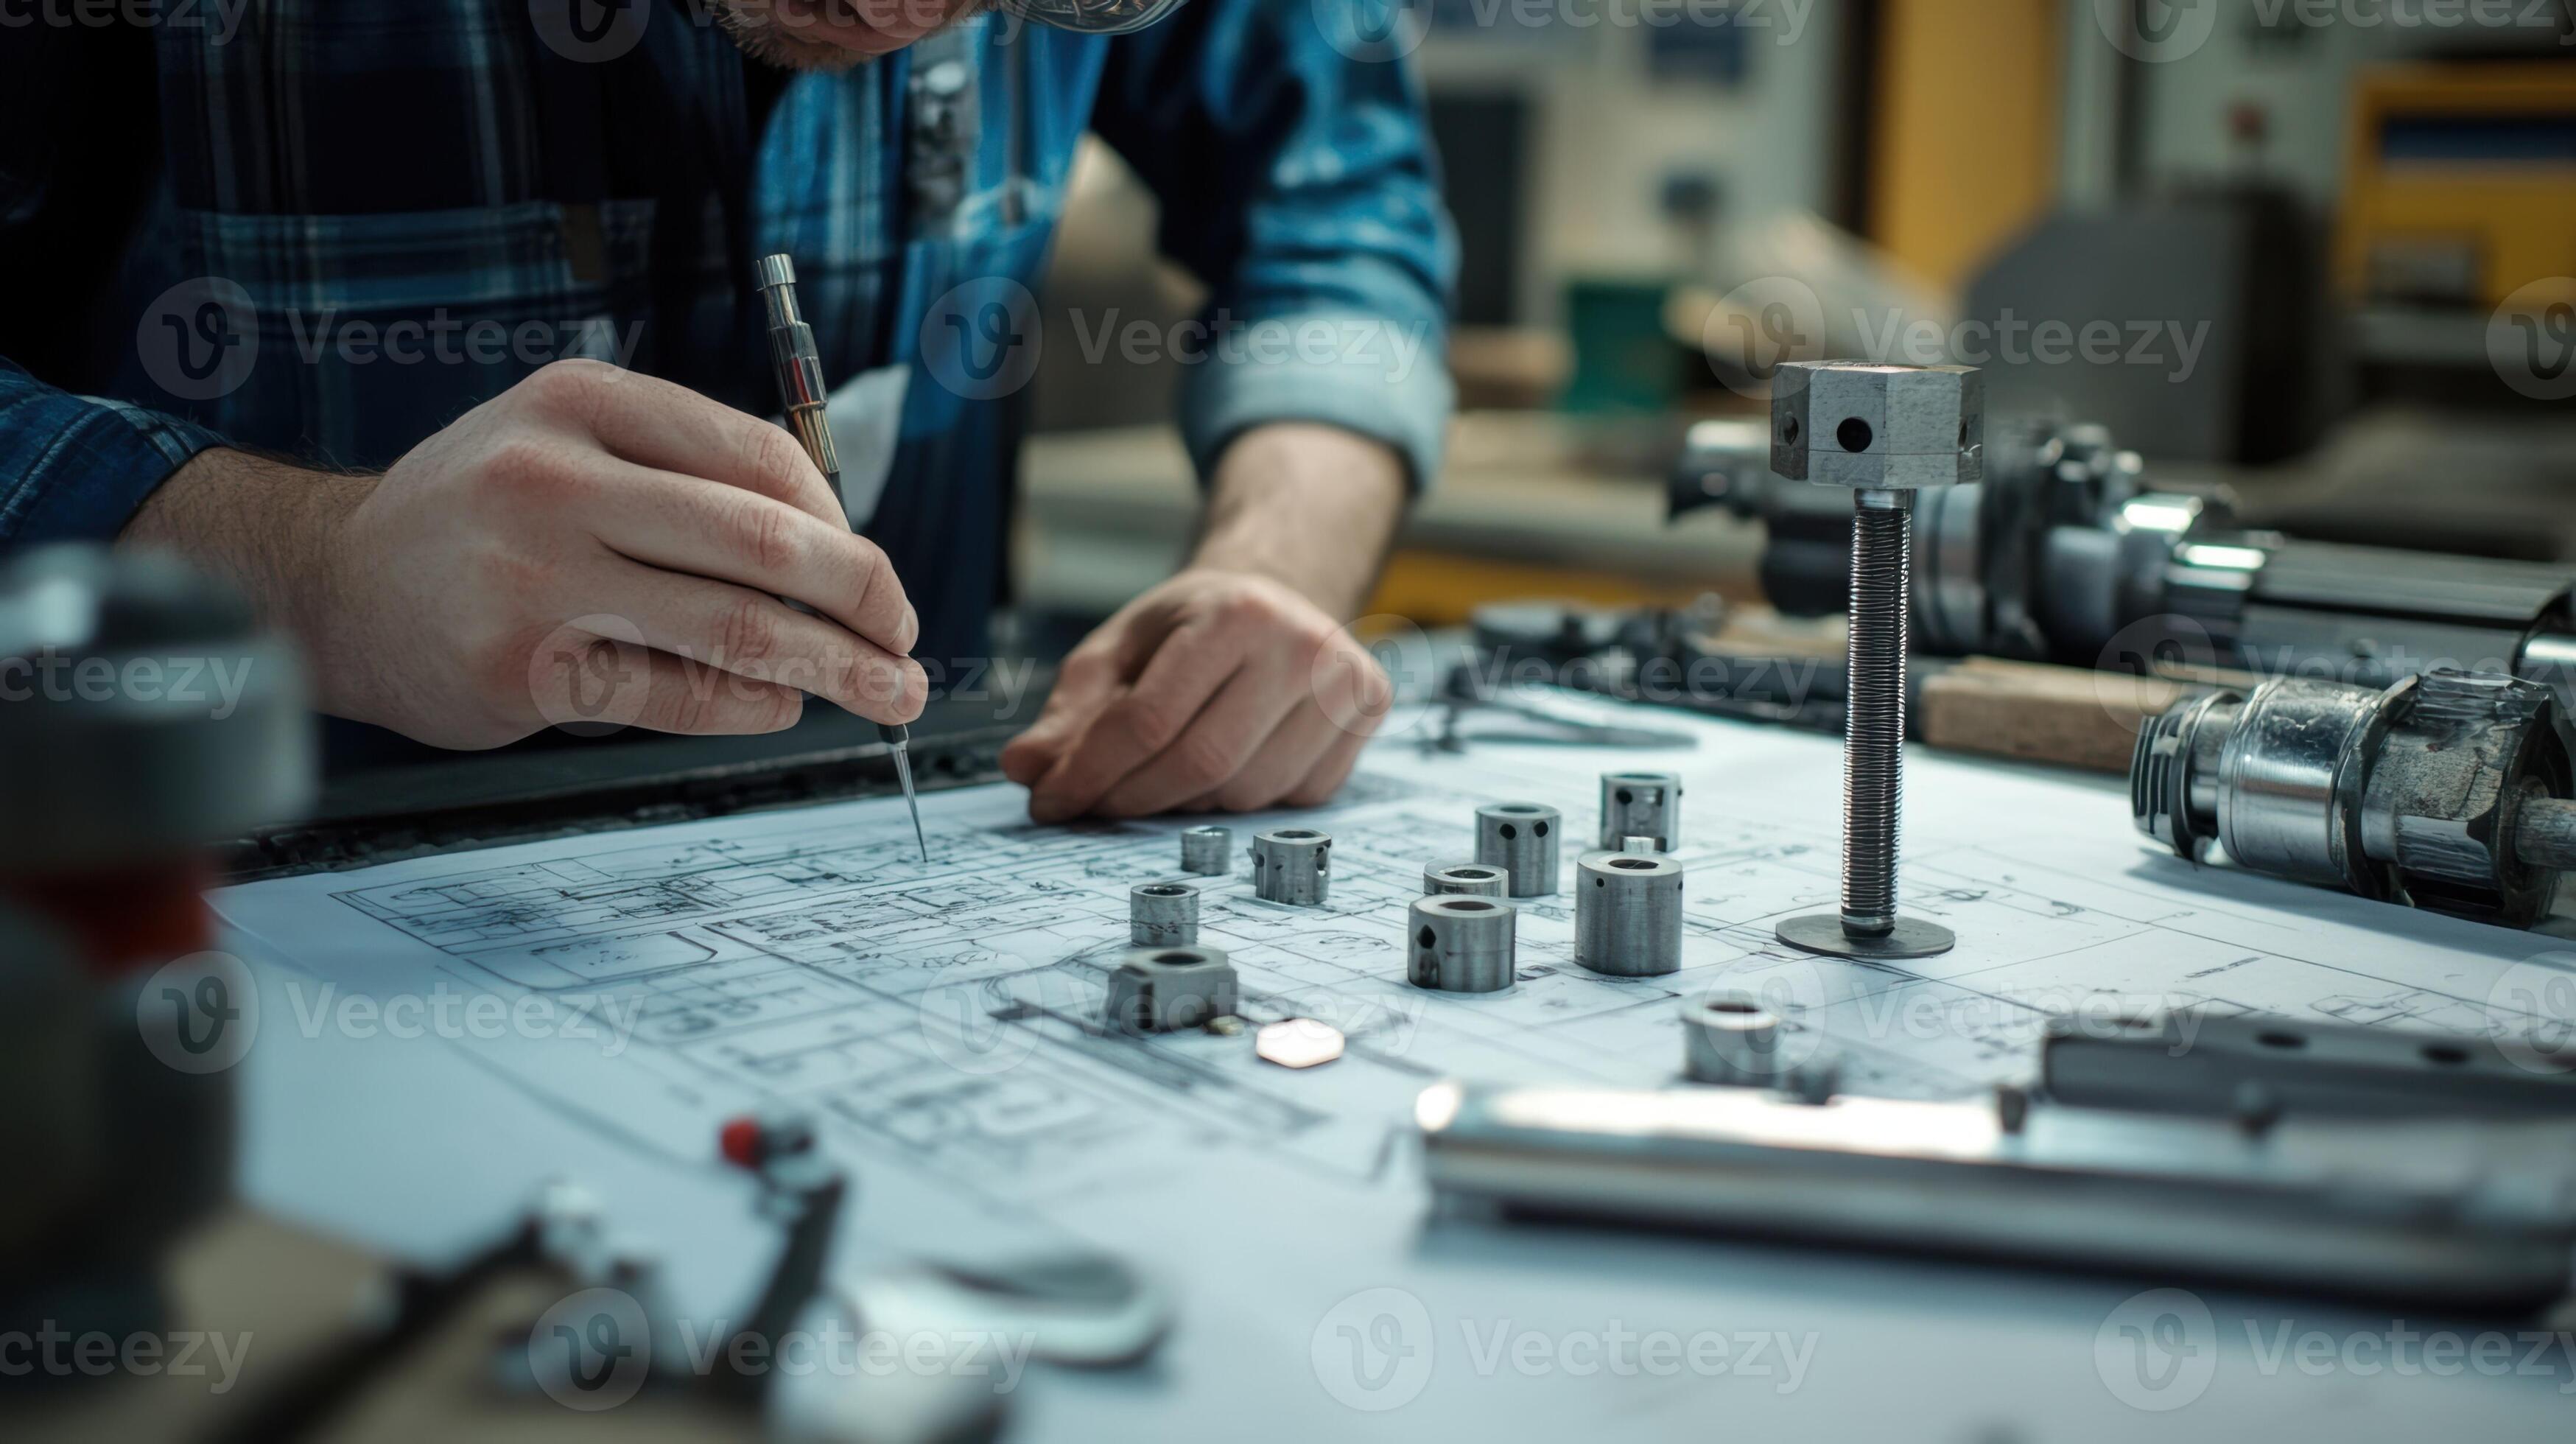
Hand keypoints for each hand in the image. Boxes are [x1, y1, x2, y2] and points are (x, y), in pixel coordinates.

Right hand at [126, 360, 924, 748]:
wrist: (334, 586)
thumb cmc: (478, 517)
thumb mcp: (565, 440)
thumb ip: (683, 472)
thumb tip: (838, 547)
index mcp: (582, 401)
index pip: (762, 457)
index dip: (844, 522)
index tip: (873, 573)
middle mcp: (558, 479)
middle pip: (767, 541)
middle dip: (865, 597)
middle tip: (909, 638)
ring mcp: (538, 577)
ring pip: (738, 625)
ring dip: (837, 667)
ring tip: (890, 693)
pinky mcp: (525, 668)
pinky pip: (679, 693)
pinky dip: (753, 706)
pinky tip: (785, 707)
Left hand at [999, 569, 1393, 821]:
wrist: (1278, 599)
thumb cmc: (1192, 627)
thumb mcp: (1121, 650)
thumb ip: (1070, 712)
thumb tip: (1024, 769)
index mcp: (1236, 612)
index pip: (1150, 719)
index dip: (1091, 772)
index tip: (1049, 801)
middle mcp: (1303, 646)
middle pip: (1200, 764)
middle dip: (1131, 799)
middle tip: (1089, 807)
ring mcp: (1346, 685)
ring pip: (1244, 793)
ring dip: (1186, 803)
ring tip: (1160, 777)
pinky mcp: (1366, 719)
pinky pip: (1287, 799)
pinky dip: (1241, 801)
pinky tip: (1224, 768)